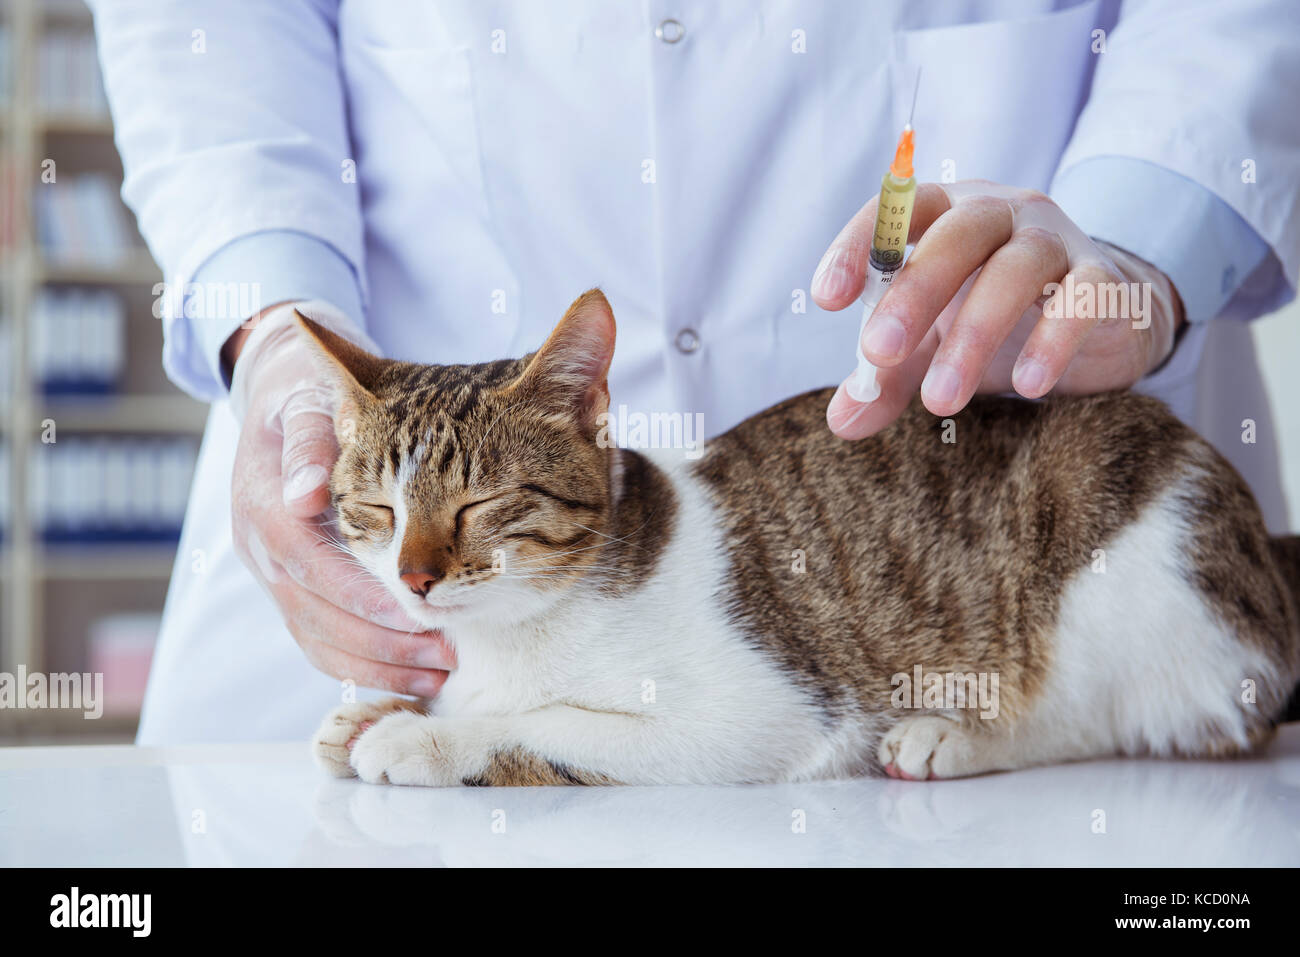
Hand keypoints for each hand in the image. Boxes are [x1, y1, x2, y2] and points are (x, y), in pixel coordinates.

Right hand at [227, 301, 454, 695]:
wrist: (279, 396)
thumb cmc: (307, 394)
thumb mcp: (310, 400)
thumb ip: (311, 443)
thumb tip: (306, 495)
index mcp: (264, 506)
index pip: (311, 565)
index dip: (362, 595)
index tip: (418, 611)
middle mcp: (261, 548)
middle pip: (315, 614)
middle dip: (382, 642)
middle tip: (445, 655)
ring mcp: (271, 572)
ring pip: (317, 638)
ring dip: (378, 664)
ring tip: (439, 674)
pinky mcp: (289, 587)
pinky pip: (320, 639)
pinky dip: (363, 664)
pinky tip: (411, 673)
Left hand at [812, 181, 1184, 437]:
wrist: (1100, 319)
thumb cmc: (995, 320)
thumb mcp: (931, 346)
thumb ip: (886, 379)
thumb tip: (841, 421)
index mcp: (947, 214)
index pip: (899, 210)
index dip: (860, 245)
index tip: (827, 298)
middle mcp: (1001, 211)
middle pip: (958, 235)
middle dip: (914, 294)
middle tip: (880, 353)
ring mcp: (1057, 240)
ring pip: (1016, 269)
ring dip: (974, 334)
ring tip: (941, 401)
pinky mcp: (1106, 279)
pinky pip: (1084, 297)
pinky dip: (1054, 339)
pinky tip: (1027, 384)